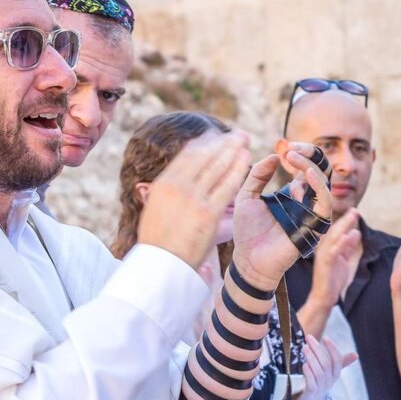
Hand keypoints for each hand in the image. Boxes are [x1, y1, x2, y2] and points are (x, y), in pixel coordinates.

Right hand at [137, 131, 251, 268]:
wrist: (161, 265)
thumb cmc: (157, 242)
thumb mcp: (153, 211)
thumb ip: (161, 194)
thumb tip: (160, 184)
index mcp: (163, 184)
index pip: (187, 156)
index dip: (205, 143)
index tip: (216, 136)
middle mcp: (178, 186)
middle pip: (206, 156)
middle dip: (224, 143)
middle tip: (238, 134)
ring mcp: (194, 198)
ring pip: (218, 167)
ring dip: (234, 151)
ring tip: (244, 141)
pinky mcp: (209, 212)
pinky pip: (228, 185)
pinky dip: (239, 169)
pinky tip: (248, 159)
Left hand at [228, 142, 333, 288]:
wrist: (248, 258)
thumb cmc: (248, 231)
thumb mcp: (247, 196)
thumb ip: (258, 174)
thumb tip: (274, 156)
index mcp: (293, 192)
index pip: (306, 166)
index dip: (301, 153)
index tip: (286, 147)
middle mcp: (305, 200)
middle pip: (319, 170)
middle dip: (309, 155)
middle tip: (291, 150)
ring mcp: (311, 212)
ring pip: (324, 182)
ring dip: (311, 166)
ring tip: (293, 158)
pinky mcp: (314, 226)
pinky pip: (325, 204)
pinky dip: (319, 187)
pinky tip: (306, 176)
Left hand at [295, 335, 355, 399]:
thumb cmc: (317, 385)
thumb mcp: (328, 374)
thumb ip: (339, 363)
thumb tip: (356, 355)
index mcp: (335, 375)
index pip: (338, 360)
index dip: (333, 349)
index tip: (325, 338)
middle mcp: (329, 382)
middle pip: (327, 364)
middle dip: (318, 350)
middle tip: (308, 338)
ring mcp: (320, 390)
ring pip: (320, 373)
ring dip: (312, 359)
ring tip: (304, 347)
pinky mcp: (310, 396)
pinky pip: (312, 385)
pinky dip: (309, 374)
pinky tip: (304, 365)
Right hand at [309, 209, 362, 306]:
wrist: (324, 297)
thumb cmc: (333, 279)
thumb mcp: (344, 260)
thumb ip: (348, 247)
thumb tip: (355, 232)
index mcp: (328, 246)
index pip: (336, 230)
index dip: (345, 219)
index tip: (354, 210)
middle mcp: (324, 248)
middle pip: (335, 230)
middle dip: (345, 219)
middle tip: (355, 209)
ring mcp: (323, 255)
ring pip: (333, 237)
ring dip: (343, 226)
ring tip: (353, 216)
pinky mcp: (324, 264)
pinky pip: (332, 252)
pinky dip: (340, 243)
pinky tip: (346, 235)